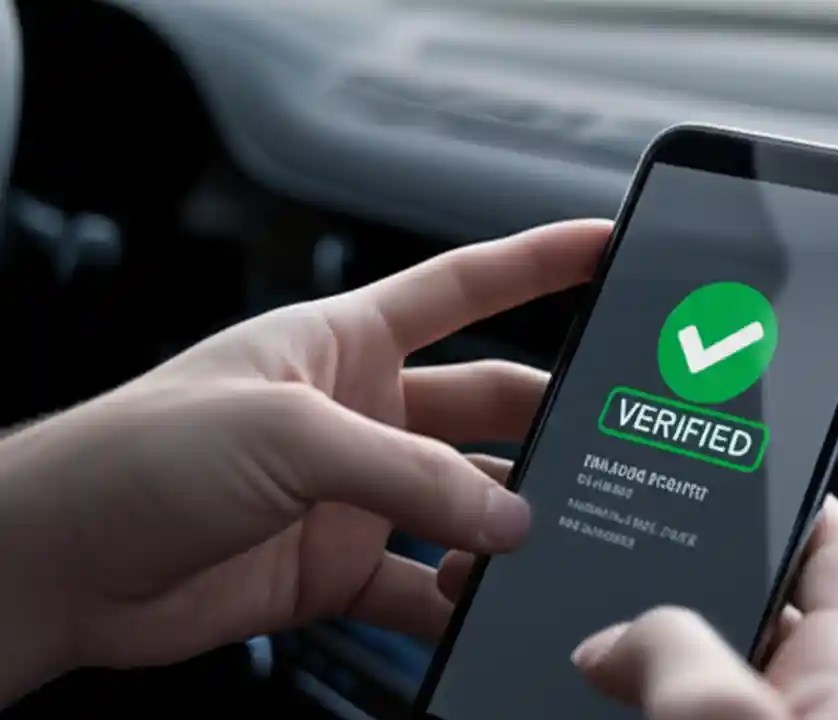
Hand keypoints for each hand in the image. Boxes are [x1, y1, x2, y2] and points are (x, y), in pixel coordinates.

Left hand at [0, 219, 610, 703]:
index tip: (607, 251)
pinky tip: (477, 609)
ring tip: (535, 544)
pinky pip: (424, 586)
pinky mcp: (339, 566)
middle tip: (600, 445)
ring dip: (503, 525)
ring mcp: (355, 492)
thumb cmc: (141, 454)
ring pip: (465, 501)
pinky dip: (456, 603)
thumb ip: (409, 474)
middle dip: (546, 420)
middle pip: (486, 404)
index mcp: (345, 339)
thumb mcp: (289, 435)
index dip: (540, 263)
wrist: (65, 563)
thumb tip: (507, 517)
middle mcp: (362, 411)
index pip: (466, 286)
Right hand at [567, 498, 837, 719]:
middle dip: (681, 574)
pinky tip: (573, 693)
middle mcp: (809, 709)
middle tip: (614, 536)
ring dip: (642, 651)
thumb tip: (610, 640)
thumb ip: (673, 651)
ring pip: (696, 676)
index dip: (793, 492)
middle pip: (748, 607)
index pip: (836, 550)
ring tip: (575, 620)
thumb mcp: (726, 718)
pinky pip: (670, 714)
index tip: (735, 449)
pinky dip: (627, 702)